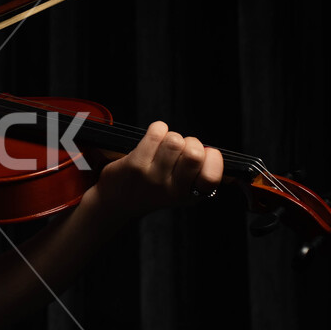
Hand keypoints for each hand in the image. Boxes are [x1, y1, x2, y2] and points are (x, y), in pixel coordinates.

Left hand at [90, 121, 223, 219]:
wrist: (117, 201)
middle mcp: (171, 190)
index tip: (205, 154)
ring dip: (171, 136)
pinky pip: (156, 133)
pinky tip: (154, 136)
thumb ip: (198, 173)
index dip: (213, 159)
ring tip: (164, 145)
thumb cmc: (153, 189)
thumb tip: (211, 151)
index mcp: (189, 196)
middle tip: (181, 148)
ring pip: (174, 141)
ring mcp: (152, 178)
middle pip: (193, 154)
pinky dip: (158, 128)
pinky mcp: (134, 165)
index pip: (211, 177)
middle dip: (191, 142)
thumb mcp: (181, 190)